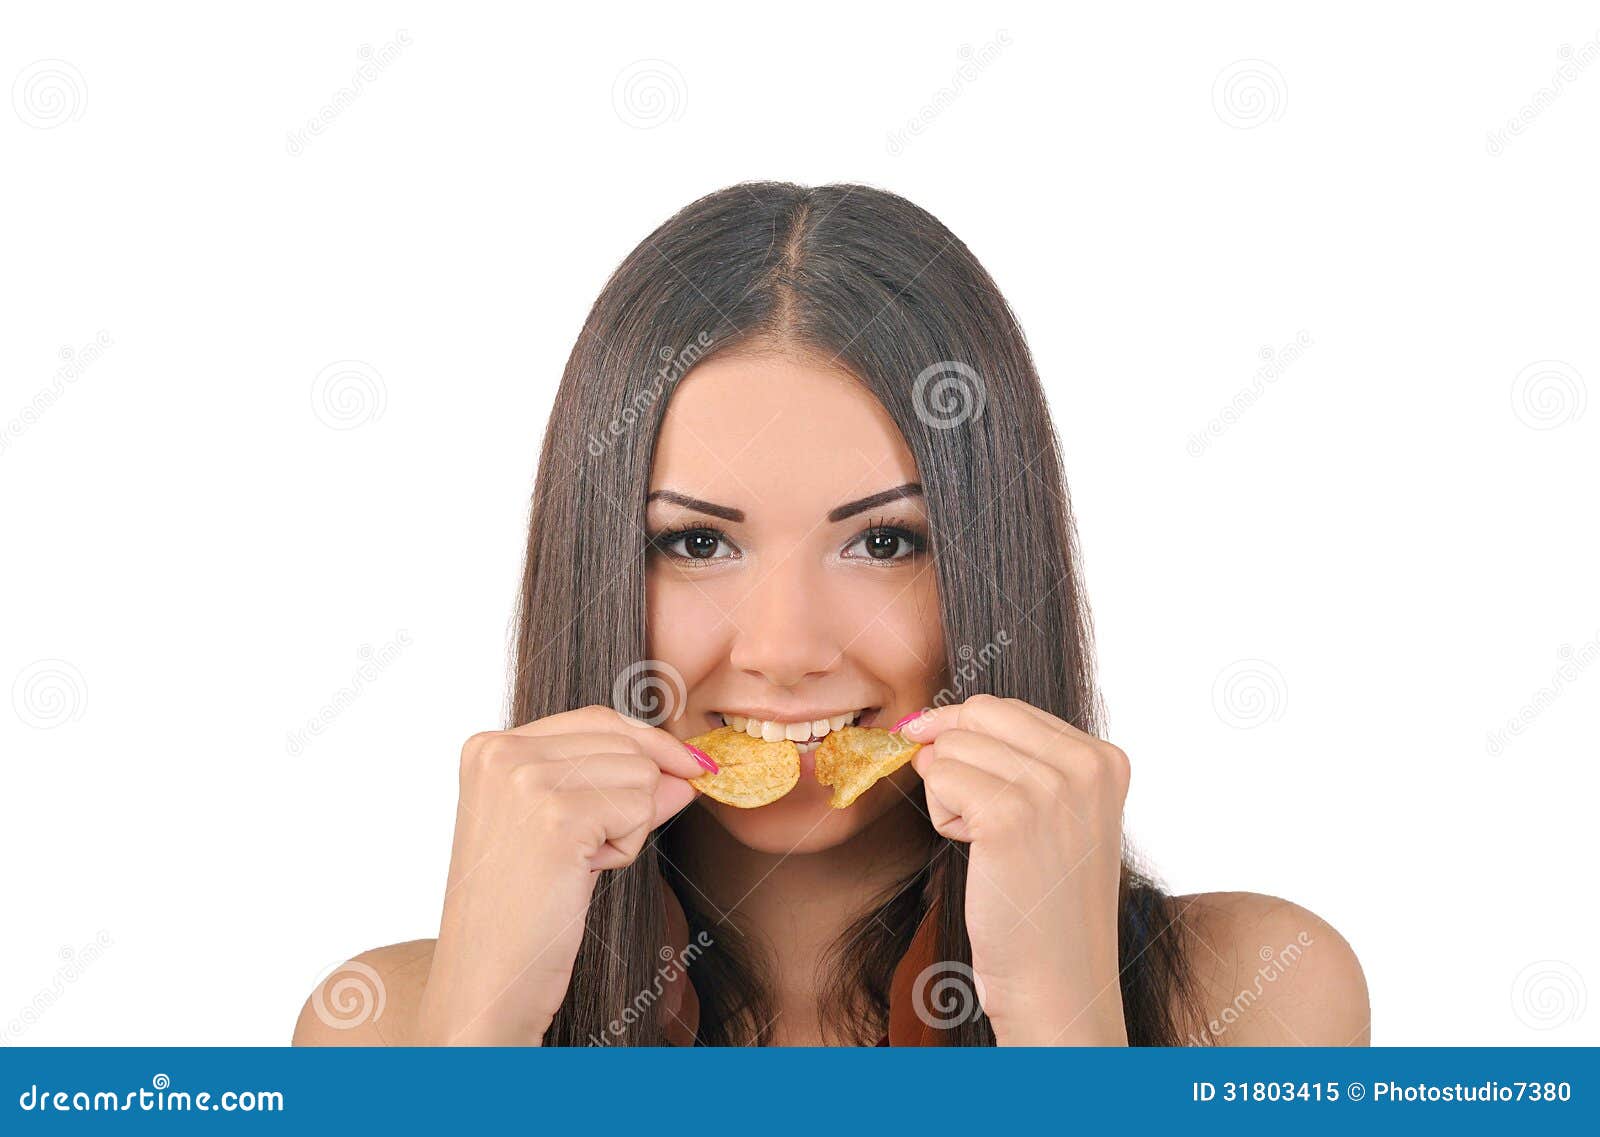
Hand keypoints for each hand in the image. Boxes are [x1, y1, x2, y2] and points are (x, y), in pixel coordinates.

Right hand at [414, 705, 707, 1044]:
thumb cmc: (521, 915)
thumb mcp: (567, 831)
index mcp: (489, 747)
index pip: (597, 719)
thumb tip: (688, 768)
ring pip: (640, 774)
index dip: (651, 746)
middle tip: (583, 855)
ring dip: (627, 827)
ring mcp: (525, 780)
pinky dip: (626, 848)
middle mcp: (500, 751)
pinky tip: (581, 876)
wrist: (486, 984)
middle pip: (625, 742)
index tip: (694, 767)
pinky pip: (640, 808)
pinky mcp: (558, 816)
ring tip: (574, 867)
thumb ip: (618, 787)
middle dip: (630, 799)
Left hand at [901, 694, 1130, 1044]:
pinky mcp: (1009, 816)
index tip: (950, 765)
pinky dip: (943, 818)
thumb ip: (1012, 760)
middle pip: (976, 715)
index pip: (1005, 708)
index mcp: (1105, 758)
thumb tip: (924, 724)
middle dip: (955, 758)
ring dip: (950, 795)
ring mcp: (1051, 788)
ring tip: (990, 846)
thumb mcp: (1055, 814)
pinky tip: (979, 854)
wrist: (1057, 981)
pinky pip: (938, 778)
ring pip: (951, 747)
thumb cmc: (1043, 902)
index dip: (965, 732)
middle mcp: (1087, 765)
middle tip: (977, 818)